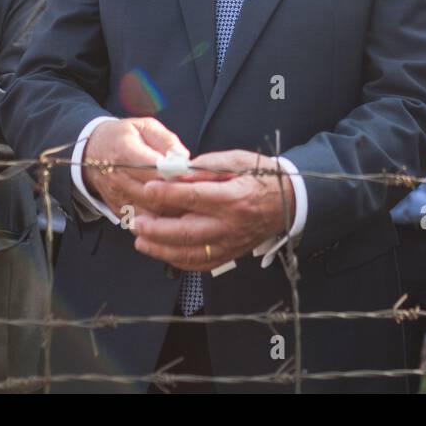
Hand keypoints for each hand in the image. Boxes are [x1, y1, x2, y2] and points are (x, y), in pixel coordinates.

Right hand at [81, 117, 188, 220]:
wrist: (92, 152)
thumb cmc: (123, 137)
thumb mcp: (144, 126)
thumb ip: (166, 140)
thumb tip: (183, 158)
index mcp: (126, 152)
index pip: (154, 169)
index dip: (176, 175)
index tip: (194, 176)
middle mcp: (119, 178)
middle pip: (153, 195)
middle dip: (179, 197)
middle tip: (200, 196)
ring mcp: (118, 197)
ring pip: (150, 213)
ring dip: (172, 214)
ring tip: (193, 210)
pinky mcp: (119, 210)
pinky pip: (142, 223)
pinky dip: (160, 224)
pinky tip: (176, 220)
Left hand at [132, 150, 295, 270]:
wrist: (290, 201)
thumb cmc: (262, 177)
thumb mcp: (237, 161)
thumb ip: (206, 168)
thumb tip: (178, 174)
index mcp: (233, 198)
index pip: (194, 197)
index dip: (168, 193)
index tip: (148, 188)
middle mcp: (231, 225)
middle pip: (187, 231)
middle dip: (156, 228)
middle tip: (136, 222)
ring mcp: (230, 243)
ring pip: (189, 253)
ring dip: (161, 248)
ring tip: (140, 240)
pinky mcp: (230, 254)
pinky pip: (200, 263)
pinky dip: (178, 260)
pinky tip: (162, 251)